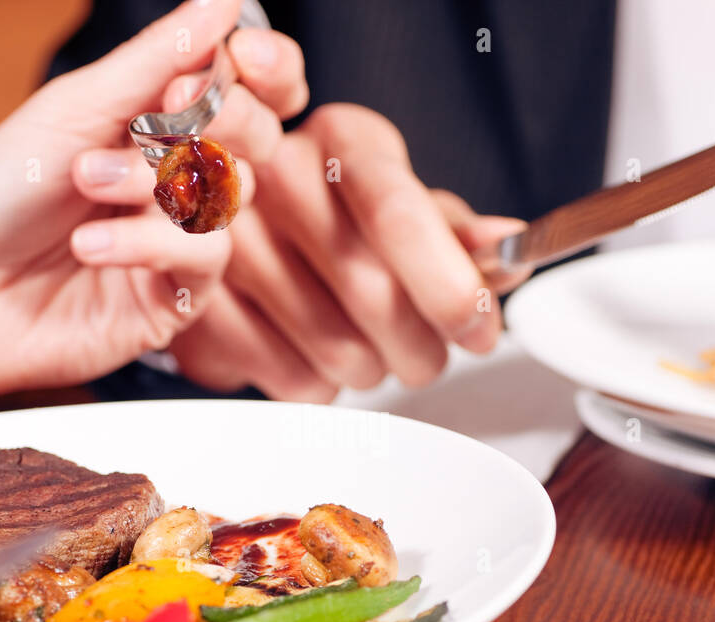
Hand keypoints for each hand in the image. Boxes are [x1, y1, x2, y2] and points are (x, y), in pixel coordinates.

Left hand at [0, 0, 303, 401]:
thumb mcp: (71, 110)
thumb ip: (155, 59)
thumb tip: (225, 0)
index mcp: (158, 123)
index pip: (245, 87)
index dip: (260, 69)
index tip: (233, 58)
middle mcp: (178, 180)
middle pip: (257, 139)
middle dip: (219, 119)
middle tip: (161, 117)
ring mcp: (179, 241)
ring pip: (229, 196)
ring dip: (153, 180)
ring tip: (85, 180)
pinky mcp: (174, 300)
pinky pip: (203, 259)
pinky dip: (147, 241)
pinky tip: (91, 244)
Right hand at [174, 104, 532, 400]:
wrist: (241, 233)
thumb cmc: (341, 219)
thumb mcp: (408, 210)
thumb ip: (459, 236)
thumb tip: (511, 248)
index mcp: (343, 140)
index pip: (399, 215)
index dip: (450, 287)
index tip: (480, 330)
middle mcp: (274, 175)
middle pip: (373, 294)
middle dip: (422, 348)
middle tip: (426, 353)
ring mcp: (227, 241)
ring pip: (337, 350)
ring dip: (375, 370)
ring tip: (366, 346)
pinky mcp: (203, 305)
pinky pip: (293, 380)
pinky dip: (324, 387)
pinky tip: (317, 355)